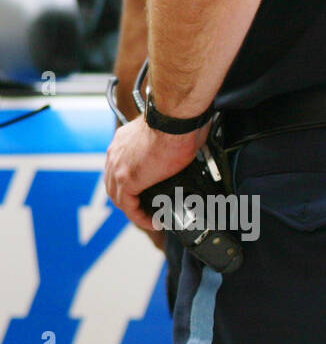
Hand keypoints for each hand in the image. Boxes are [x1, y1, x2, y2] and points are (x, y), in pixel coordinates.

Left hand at [104, 116, 206, 249]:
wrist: (174, 121)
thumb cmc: (178, 121)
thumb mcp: (169, 134)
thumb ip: (173, 143)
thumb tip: (193, 148)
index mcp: (124, 140)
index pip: (120, 167)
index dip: (131, 184)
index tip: (147, 193)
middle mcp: (115, 152)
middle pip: (114, 184)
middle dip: (130, 200)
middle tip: (148, 210)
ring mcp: (118, 166)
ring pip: (118, 197)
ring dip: (134, 210)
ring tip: (151, 219)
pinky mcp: (127, 179)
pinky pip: (129, 206)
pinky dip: (140, 217)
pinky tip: (153, 222)